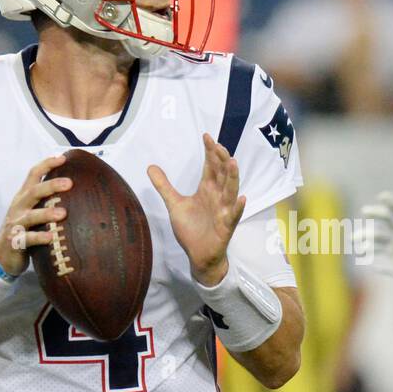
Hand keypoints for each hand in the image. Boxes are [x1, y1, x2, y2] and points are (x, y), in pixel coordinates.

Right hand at [0, 154, 69, 276]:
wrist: (2, 254)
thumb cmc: (24, 229)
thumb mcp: (32, 211)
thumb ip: (46, 200)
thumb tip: (75, 189)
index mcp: (23, 197)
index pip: (33, 175)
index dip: (46, 164)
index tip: (63, 157)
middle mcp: (18, 207)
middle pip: (33, 192)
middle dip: (50, 186)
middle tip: (69, 183)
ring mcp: (15, 224)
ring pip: (30, 216)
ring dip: (46, 213)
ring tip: (63, 213)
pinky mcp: (14, 242)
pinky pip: (27, 239)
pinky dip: (39, 237)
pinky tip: (51, 237)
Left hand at [149, 134, 245, 285]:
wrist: (198, 255)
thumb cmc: (191, 229)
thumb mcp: (174, 204)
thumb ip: (164, 186)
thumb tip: (151, 166)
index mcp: (207, 189)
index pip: (211, 166)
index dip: (210, 152)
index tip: (206, 136)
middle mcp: (218, 196)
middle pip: (222, 174)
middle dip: (221, 159)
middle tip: (217, 145)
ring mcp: (224, 210)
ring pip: (231, 190)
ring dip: (233, 177)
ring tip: (232, 162)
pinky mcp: (226, 226)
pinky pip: (233, 215)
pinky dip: (238, 207)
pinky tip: (242, 198)